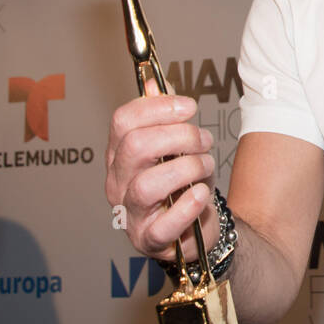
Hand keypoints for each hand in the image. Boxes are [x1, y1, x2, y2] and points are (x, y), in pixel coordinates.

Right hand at [105, 79, 217, 262]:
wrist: (196, 230)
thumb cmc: (182, 185)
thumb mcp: (175, 146)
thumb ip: (162, 116)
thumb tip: (153, 84)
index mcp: (119, 155)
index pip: (123, 121)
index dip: (158, 108)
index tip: (189, 107)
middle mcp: (118, 183)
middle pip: (136, 147)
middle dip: (180, 136)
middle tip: (203, 140)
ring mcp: (130, 213)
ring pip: (148, 184)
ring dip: (188, 168)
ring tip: (206, 167)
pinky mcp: (149, 239)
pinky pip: (163, 225)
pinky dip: (187, 206)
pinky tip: (200, 194)